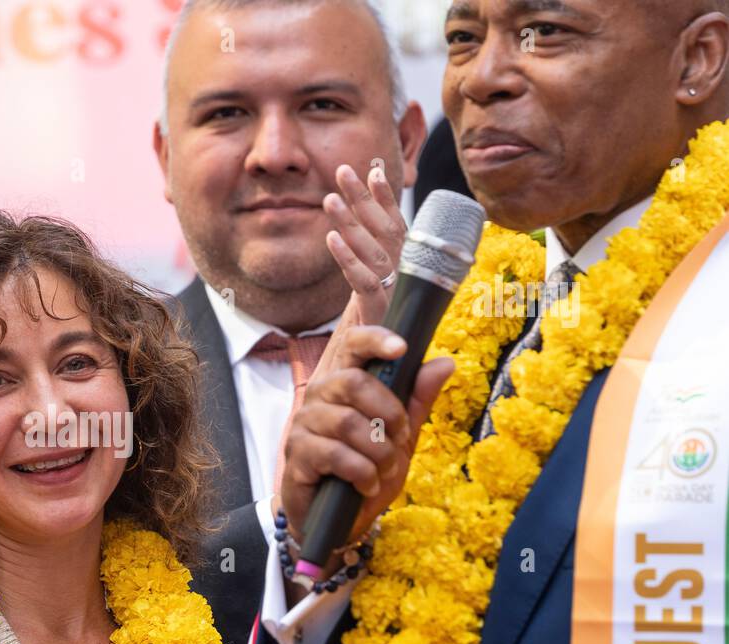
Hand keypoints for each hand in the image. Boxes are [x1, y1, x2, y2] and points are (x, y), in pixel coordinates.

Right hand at [278, 325, 453, 550]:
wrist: (337, 521)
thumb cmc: (366, 473)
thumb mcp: (401, 438)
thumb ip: (416, 401)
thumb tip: (444, 363)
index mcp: (343, 384)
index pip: (352, 345)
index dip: (375, 339)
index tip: (401, 348)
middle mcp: (319, 398)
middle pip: (352, 382)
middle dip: (388, 412)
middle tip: (399, 437)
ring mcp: (303, 426)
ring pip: (347, 423)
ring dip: (378, 451)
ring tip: (384, 469)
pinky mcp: (297, 456)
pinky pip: (335, 455)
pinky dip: (362, 472)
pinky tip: (366, 484)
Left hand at [319, 164, 408, 367]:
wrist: (391, 380)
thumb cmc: (385, 336)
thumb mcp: (379, 299)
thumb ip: (373, 269)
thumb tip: (359, 236)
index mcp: (407, 268)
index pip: (397, 225)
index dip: (386, 198)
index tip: (375, 171)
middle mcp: (404, 276)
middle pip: (384, 230)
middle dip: (364, 198)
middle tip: (343, 170)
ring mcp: (394, 292)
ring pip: (372, 250)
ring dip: (351, 221)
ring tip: (329, 197)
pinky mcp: (380, 311)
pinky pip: (362, 281)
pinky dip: (347, 259)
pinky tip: (331, 238)